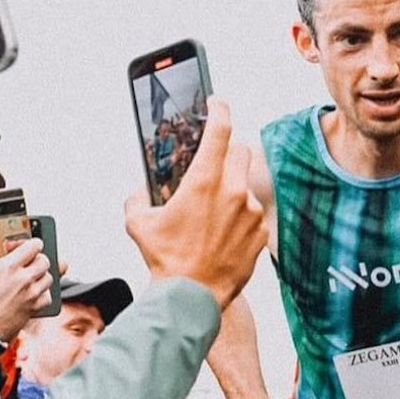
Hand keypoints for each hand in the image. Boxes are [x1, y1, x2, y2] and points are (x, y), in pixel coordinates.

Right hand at [0, 237, 52, 342]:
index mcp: (8, 266)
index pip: (35, 246)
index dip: (33, 245)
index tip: (28, 248)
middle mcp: (23, 278)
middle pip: (45, 261)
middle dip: (38, 261)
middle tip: (28, 265)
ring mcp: (31, 293)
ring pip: (49, 277)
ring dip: (41, 277)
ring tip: (28, 280)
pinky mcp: (36, 307)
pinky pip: (48, 295)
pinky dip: (42, 295)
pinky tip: (31, 294)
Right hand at [125, 97, 266, 309]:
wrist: (193, 295)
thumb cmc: (167, 259)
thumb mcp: (139, 223)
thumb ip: (137, 199)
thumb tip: (139, 193)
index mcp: (204, 181)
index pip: (220, 130)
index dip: (220, 110)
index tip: (217, 103)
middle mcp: (234, 191)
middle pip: (241, 152)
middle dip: (229, 152)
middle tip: (214, 164)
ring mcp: (252, 211)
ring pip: (248, 184)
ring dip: (234, 188)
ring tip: (214, 212)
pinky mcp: (262, 231)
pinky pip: (254, 213)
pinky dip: (242, 215)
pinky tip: (224, 232)